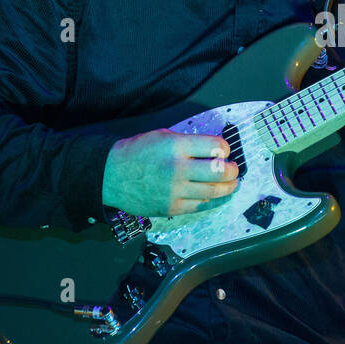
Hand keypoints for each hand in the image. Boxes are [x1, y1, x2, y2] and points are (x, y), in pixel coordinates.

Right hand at [101, 129, 238, 217]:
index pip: (215, 147)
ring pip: (214, 191)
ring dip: (228, 187)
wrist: (110, 176)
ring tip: (231, 183)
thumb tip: (213, 149)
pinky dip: (211, 200)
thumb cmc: (136, 153)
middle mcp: (178, 168)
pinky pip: (200, 205)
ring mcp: (175, 190)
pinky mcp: (172, 207)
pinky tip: (214, 194)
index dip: (225, 149)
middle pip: (219, 171)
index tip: (224, 152)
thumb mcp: (161, 136)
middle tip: (233, 169)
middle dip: (233, 170)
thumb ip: (188, 142)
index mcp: (176, 146)